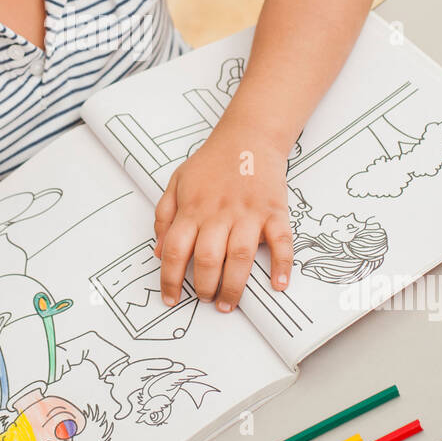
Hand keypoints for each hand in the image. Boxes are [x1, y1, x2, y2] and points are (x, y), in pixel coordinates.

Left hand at [153, 127, 293, 312]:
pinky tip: (279, 284)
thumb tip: (159, 252)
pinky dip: (282, 264)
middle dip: (205, 287)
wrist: (248, 137)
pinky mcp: (274, 211)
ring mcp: (249, 212)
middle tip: (205, 299)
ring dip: (234, 285)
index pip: (176, 250)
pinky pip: (281, 240)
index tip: (171, 298)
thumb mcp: (176, 183)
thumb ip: (164, 217)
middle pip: (209, 258)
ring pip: (240, 255)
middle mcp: (220, 213)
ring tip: (227, 303)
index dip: (171, 279)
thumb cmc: (212, 163)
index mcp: (193, 208)